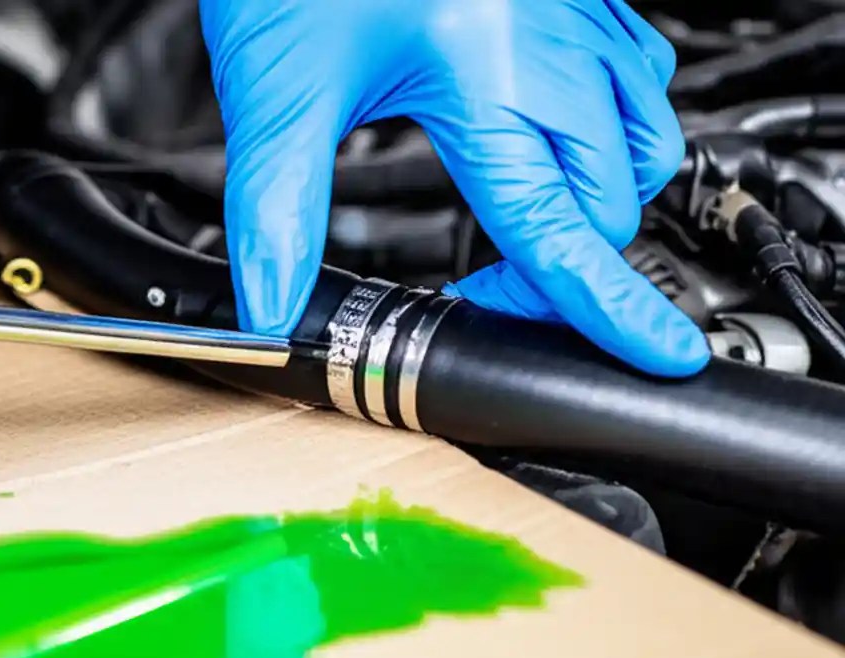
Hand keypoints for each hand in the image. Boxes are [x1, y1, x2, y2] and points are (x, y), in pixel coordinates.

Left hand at [201, 0, 709, 376]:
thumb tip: (274, 305)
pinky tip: (559, 148)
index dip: (607, 306)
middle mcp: (550, 34)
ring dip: (598, 203)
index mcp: (487, 64)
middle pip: (608, 194)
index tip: (652, 354)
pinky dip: (608, 137)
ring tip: (528, 235)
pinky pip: (630, 77)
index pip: (561, 222)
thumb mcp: (278, 87)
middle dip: (566, 268)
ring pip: (638, 136)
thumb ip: (276, 207)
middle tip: (486, 294)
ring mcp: (571, 8)